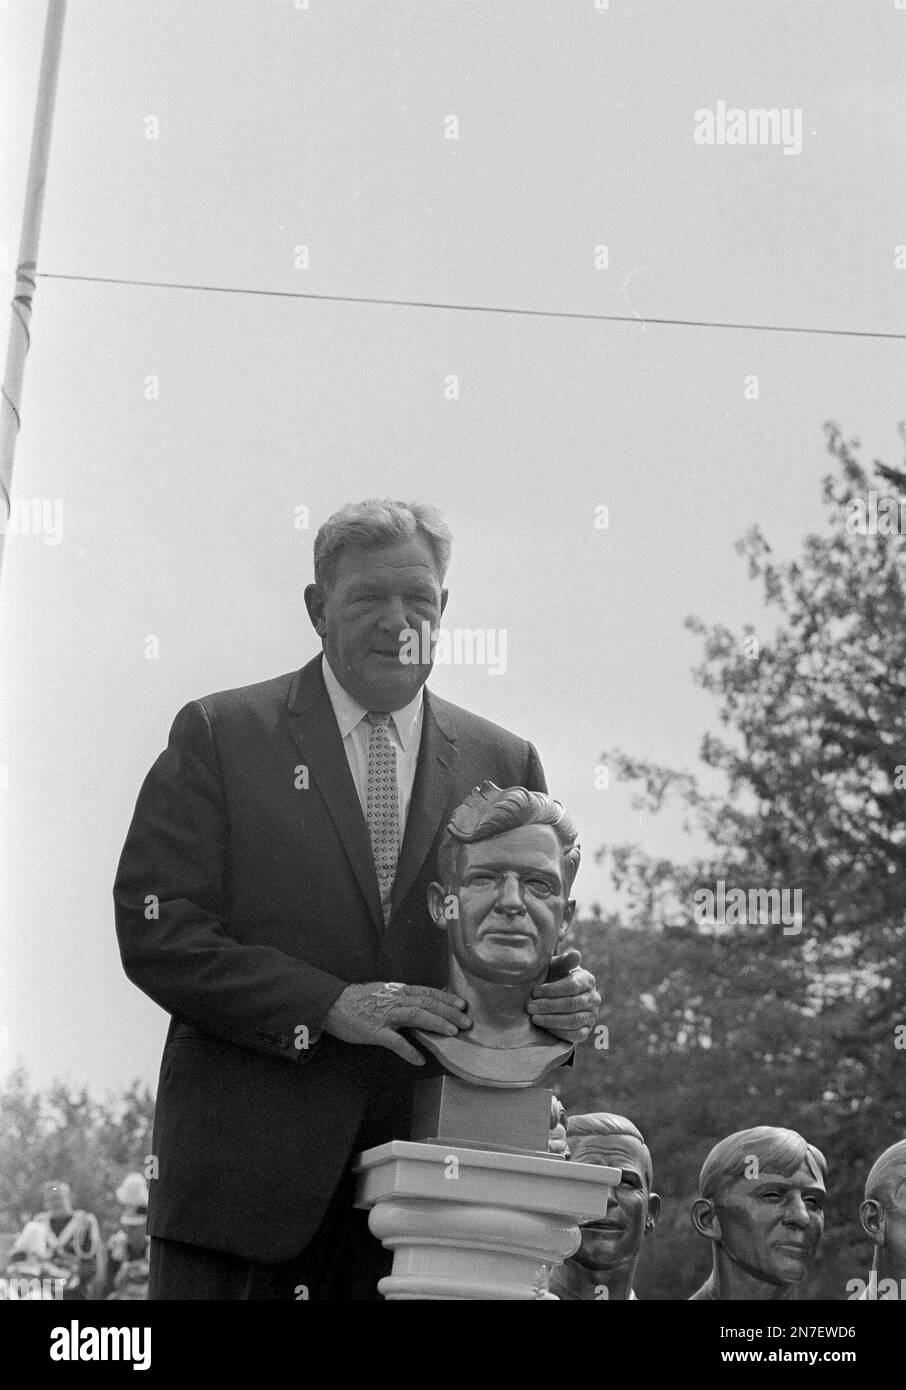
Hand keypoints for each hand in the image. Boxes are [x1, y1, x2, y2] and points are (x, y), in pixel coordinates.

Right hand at [322, 982, 470, 1065]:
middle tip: (466, 1022)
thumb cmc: (359, 1000)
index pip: (427, 992)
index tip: (462, 1005)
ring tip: (451, 1033)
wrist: (332, 1004)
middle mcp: (395, 1000)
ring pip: (415, 1016)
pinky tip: (420, 1060)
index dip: (446, 998)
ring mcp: (385, 1016)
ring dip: (436, 1024)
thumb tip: (423, 1005)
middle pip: (426, 1003)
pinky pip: (395, 1042)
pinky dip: (409, 1051)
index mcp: (398, 990)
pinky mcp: (374, 1032)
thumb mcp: (384, 992)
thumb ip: (402, 998)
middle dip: (448, 1012)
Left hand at [527, 948, 599, 1044]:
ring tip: (534, 1018)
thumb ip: (564, 961)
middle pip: (571, 1004)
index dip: (552, 990)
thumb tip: (575, 954)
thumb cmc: (555, 979)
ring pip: (573, 1020)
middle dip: (548, 1006)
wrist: (558, 998)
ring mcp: (591, 1016)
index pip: (572, 986)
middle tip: (530, 1007)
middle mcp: (593, 998)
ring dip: (551, 1020)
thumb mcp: (557, 968)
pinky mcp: (586, 1031)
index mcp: (587, 980)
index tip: (535, 992)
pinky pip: (575, 1035)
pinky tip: (545, 1027)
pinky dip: (559, 1032)